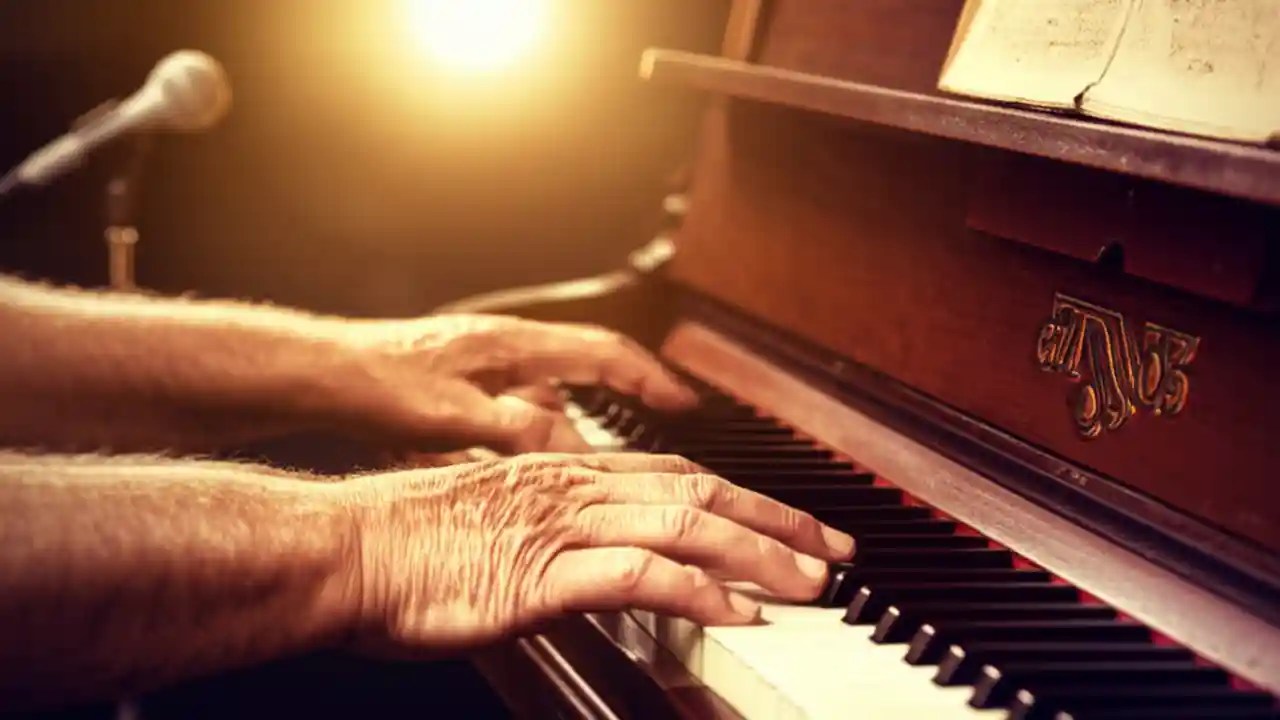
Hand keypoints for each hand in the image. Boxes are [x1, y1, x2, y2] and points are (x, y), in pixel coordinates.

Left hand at [331, 315, 696, 454]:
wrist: (320, 377)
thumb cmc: (375, 385)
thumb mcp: (451, 416)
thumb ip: (513, 430)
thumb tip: (566, 444)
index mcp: (512, 347)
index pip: (602, 354)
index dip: (650, 378)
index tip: (685, 402)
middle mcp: (503, 352)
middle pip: (582, 374)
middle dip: (619, 405)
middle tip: (651, 441)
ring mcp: (483, 370)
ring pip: (546, 400)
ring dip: (568, 430)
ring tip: (585, 469)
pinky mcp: (461, 391)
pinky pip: (514, 414)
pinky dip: (528, 440)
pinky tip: (519, 470)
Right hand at [336, 453, 856, 653]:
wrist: (342, 550)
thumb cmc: (404, 545)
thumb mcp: (493, 526)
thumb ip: (553, 538)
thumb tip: (597, 563)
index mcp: (565, 473)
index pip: (678, 476)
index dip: (744, 498)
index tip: (791, 524)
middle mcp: (575, 487)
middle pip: (701, 492)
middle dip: (778, 522)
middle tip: (835, 549)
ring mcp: (562, 526)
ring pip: (688, 526)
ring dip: (760, 555)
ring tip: (812, 583)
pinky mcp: (543, 571)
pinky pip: (641, 574)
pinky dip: (700, 590)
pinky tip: (738, 611)